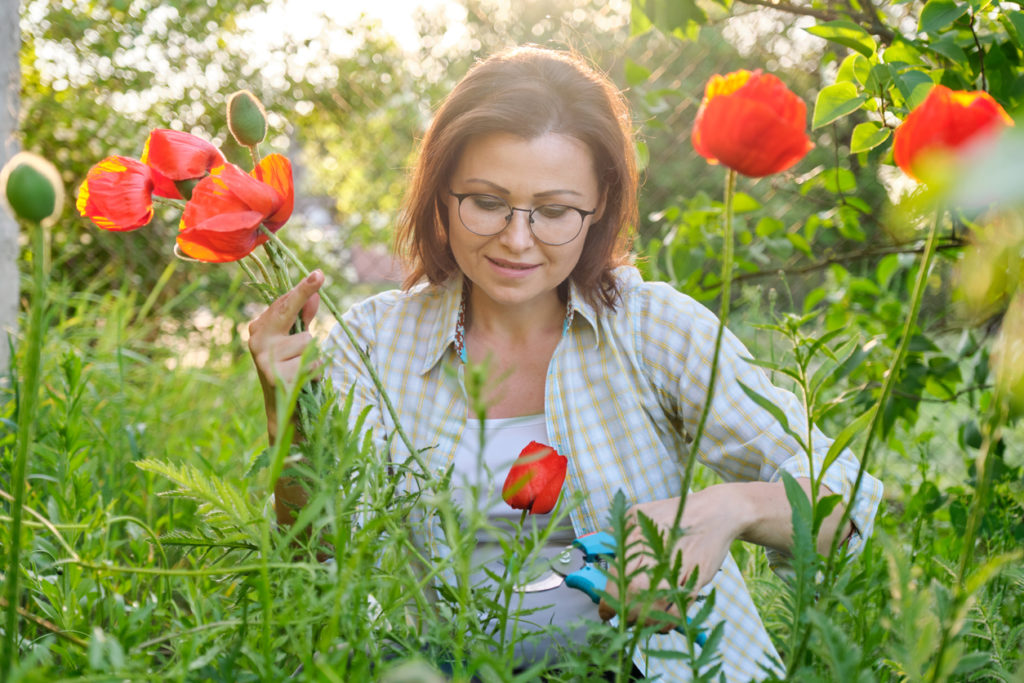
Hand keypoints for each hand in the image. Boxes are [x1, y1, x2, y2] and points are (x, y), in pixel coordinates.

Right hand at [247, 269, 323, 440]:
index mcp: (261, 329)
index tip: (318, 274)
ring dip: (314, 355)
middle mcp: (257, 341)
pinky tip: (304, 381)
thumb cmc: (291, 370)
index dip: (302, 288)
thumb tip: (314, 296)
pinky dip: (315, 370)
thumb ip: (304, 319)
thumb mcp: (297, 342)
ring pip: (307, 341)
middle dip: (303, 294)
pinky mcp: (276, 377)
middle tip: (319, 276)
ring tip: (303, 369)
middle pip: (287, 312)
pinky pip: (312, 362)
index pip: (283, 304)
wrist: (283, 411)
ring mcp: (264, 359)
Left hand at [597, 484, 748, 630]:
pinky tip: (664, 625)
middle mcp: (656, 554)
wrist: (714, 513)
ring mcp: (678, 567)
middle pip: (635, 592)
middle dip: (626, 612)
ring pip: (657, 603)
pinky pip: (681, 607)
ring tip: (641, 625)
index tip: (606, 613)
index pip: (618, 576)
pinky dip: (670, 621)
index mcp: (638, 538)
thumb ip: (620, 529)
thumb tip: (606, 545)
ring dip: (647, 620)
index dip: (610, 600)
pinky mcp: (696, 578)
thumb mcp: (640, 512)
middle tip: (624, 620)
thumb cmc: (674, 514)